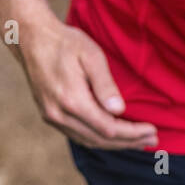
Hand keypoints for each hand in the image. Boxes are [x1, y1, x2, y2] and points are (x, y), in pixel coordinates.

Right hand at [17, 18, 158, 148]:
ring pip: (89, 141)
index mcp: (72, 100)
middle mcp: (60, 115)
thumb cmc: (65, 43)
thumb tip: (119, 110)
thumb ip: (105, 84)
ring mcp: (52, 117)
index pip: (109, 129)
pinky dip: (98, 139)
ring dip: (115, 144)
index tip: (153, 130)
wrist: (31, 39)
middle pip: (100, 139)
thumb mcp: (91, 55)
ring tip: (138, 142)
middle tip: (153, 140)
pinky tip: (113, 138)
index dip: (132, 133)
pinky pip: (78, 136)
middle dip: (129, 142)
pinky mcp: (49, 115)